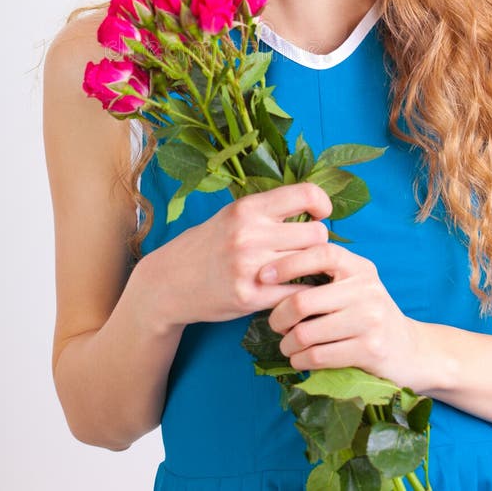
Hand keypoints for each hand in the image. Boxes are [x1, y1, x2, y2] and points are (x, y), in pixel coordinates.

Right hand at [143, 182, 332, 327]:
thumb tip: (314, 206)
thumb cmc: (208, 245)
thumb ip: (268, 211)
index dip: (322, 203)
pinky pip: (296, 293)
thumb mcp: (232, 216)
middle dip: (316, 242)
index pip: (305, 194)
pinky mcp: (250, 297)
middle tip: (305, 250)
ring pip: (310, 263)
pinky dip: (300, 293)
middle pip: (317, 233)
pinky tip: (292, 291)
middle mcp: (249, 233)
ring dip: (311, 268)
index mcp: (247, 207)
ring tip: (300, 271)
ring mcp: (250, 266)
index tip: (320, 215)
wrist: (170, 281)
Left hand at [261, 241, 423, 389]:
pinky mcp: (370, 350)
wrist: (410, 351)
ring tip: (286, 345)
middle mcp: (366, 289)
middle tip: (274, 324)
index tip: (263, 276)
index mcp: (359, 267)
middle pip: (303, 300)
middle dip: (279, 316)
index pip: (320, 253)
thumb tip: (271, 269)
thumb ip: (324, 274)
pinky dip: (300, 359)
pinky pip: (318, 355)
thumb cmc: (368, 314)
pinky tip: (299, 358)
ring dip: (287, 343)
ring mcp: (370, 320)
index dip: (288, 263)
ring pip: (306, 333)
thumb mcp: (353, 285)